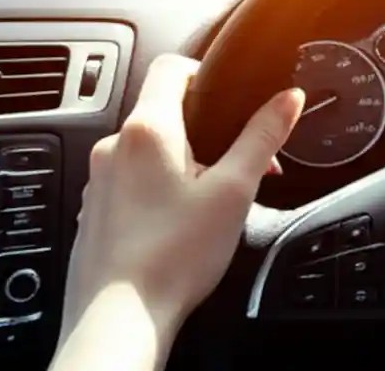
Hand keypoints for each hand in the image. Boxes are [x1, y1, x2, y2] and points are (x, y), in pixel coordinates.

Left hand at [57, 55, 304, 352]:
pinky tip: (179, 225)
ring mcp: (99, 180)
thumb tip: (288, 98)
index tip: (230, 101)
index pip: (173, 67)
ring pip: (148, 151)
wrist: (122, 317)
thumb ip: (262, 137)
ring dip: (182, 164)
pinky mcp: (95, 211)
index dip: (206, 74)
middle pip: (164, 113)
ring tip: (210, 203)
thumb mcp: (235, 189)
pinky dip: (157, 191)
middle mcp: (114, 147)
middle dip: (206, 134)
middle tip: (237, 168)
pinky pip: (130, 183)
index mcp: (148, 129)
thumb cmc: (175, 256)